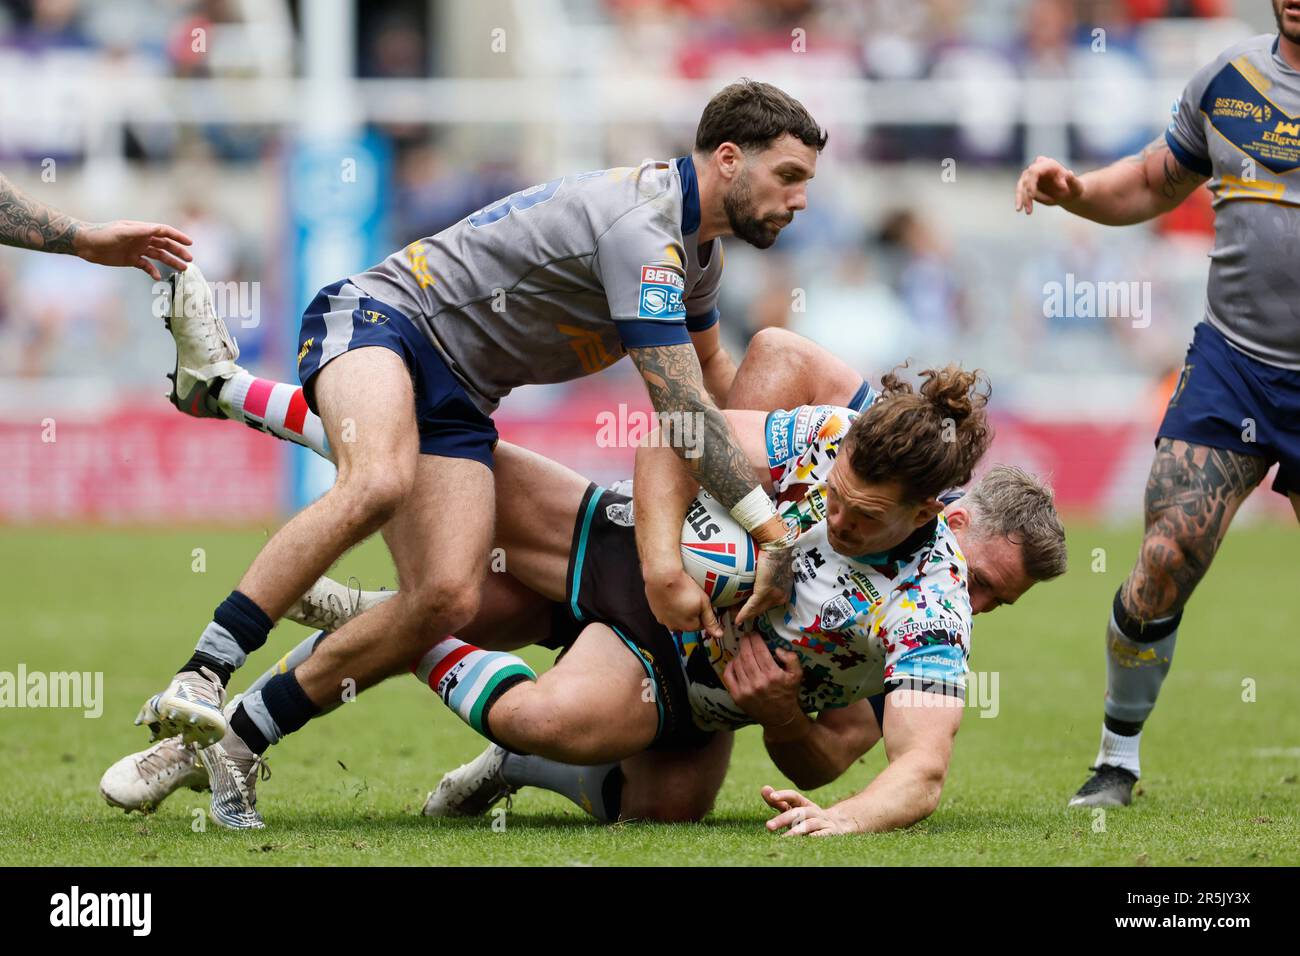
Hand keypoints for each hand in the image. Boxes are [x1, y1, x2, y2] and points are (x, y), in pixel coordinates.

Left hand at [73, 219, 192, 279]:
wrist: (86, 244)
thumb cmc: (102, 234)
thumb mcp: (122, 231)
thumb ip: (140, 230)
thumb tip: (158, 229)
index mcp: (142, 229)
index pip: (164, 231)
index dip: (178, 237)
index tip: (190, 243)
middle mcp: (142, 239)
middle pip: (165, 244)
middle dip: (178, 251)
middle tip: (190, 260)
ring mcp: (137, 249)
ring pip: (159, 256)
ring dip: (170, 262)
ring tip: (182, 269)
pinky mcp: (131, 259)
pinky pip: (146, 266)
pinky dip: (153, 271)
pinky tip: (158, 277)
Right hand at [644, 566, 722, 638]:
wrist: (662, 577)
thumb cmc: (682, 588)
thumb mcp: (704, 603)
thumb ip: (711, 620)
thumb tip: (718, 634)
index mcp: (688, 626)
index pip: (701, 625)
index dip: (704, 614)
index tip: (703, 605)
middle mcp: (674, 626)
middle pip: (688, 622)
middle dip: (691, 613)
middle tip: (693, 598)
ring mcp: (663, 619)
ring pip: (675, 617)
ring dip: (679, 609)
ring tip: (682, 595)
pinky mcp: (655, 610)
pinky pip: (665, 611)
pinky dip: (669, 605)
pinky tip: (672, 594)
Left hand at [722, 630, 802, 728]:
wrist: (779, 717)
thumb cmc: (787, 693)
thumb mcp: (797, 675)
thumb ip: (791, 658)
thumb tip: (777, 649)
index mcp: (773, 675)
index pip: (759, 650)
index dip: (755, 638)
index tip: (753, 633)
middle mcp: (758, 682)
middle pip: (746, 654)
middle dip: (745, 642)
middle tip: (745, 636)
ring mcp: (746, 690)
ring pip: (737, 663)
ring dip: (739, 653)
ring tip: (743, 649)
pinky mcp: (737, 697)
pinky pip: (728, 676)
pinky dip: (730, 665)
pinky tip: (735, 661)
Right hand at [733, 544, 792, 629]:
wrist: (776, 544)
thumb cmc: (775, 550)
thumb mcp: (773, 567)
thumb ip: (766, 576)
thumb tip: (755, 578)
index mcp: (784, 591)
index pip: (769, 604)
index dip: (756, 609)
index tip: (746, 611)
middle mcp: (781, 595)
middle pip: (762, 609)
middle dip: (749, 614)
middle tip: (737, 614)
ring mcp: (774, 595)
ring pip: (757, 609)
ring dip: (744, 614)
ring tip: (734, 616)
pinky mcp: (765, 591)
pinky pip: (752, 605)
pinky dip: (743, 613)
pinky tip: (737, 618)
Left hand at [761, 785, 851, 836]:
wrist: (837, 824)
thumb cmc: (807, 817)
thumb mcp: (793, 808)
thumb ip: (778, 801)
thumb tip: (763, 789)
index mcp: (803, 803)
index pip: (793, 796)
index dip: (783, 795)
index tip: (772, 797)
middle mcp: (813, 810)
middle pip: (798, 813)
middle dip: (783, 819)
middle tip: (769, 826)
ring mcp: (822, 821)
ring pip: (810, 824)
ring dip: (798, 830)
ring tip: (785, 837)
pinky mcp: (829, 832)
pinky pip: (822, 834)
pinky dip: (816, 836)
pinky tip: (808, 839)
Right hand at [1014, 156, 1083, 214]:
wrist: (1068, 194)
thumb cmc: (1073, 189)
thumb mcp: (1076, 186)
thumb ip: (1072, 180)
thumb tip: (1069, 173)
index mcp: (1050, 164)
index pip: (1034, 171)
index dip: (1031, 183)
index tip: (1032, 196)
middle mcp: (1038, 167)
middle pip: (1026, 179)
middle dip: (1026, 195)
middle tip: (1029, 210)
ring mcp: (1031, 174)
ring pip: (1021, 186)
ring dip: (1022, 199)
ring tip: (1028, 212)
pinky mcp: (1027, 182)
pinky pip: (1021, 191)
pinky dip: (1021, 200)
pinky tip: (1020, 210)